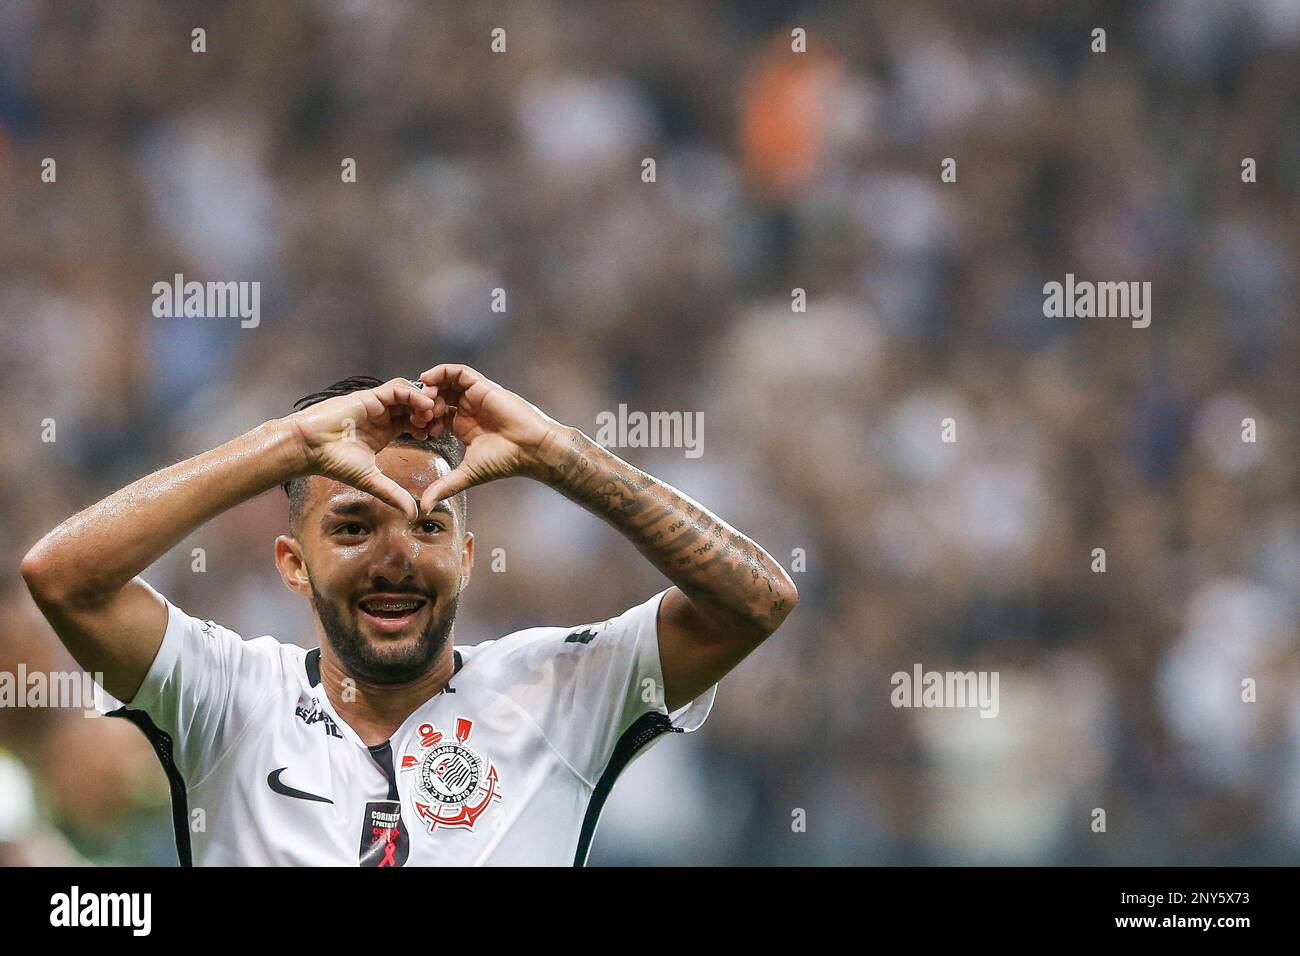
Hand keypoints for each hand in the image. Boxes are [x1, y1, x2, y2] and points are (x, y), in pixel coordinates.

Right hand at [282, 377, 437, 518]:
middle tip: (440, 425)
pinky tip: (424, 407)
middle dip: (430, 413)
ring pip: (409, 394)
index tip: (436, 436)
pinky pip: (397, 389)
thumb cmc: (333, 461)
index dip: (427, 426)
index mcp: (384, 430)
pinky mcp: (370, 396)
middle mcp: (381, 415)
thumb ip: (392, 493)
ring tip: (433, 416)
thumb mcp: (371, 479)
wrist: (309, 447)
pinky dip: (413, 395)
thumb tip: (412, 514)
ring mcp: (376, 404)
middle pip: (414, 406)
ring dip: (424, 403)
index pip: (412, 421)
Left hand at [415, 364, 567, 512]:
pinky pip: (457, 372)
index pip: (436, 415)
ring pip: (445, 383)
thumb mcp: (467, 474)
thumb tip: (424, 508)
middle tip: (417, 416)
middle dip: (423, 405)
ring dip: (429, 388)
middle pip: (437, 397)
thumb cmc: (505, 461)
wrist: (530, 448)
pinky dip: (440, 372)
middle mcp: (468, 409)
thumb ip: (444, 487)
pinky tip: (428, 380)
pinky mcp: (482, 386)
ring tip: (422, 400)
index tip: (417, 432)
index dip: (422, 420)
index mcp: (463, 426)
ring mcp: (475, 396)